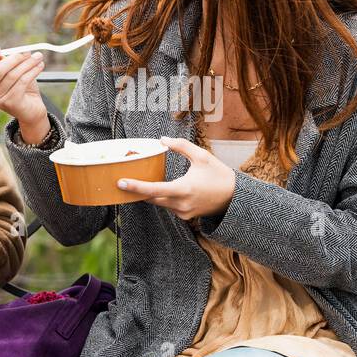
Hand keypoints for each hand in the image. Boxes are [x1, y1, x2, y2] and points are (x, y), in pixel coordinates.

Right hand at [0, 39, 48, 131]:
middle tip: (27, 52)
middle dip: (14, 58)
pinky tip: (39, 66)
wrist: (30, 108)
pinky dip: (32, 72)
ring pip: (12, 75)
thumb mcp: (7, 69)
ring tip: (37, 57)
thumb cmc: (18, 85)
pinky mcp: (10, 104)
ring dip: (27, 64)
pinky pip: (22, 82)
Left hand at [114, 136, 235, 220]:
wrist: (235, 198)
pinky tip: (166, 189)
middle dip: (138, 191)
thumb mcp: (202, 156)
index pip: (153, 190)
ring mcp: (183, 213)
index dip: (135, 187)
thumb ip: (181, 146)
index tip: (121, 182)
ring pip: (160, 203)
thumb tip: (162, 140)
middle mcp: (181, 204)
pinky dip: (164, 198)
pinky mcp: (185, 216)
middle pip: (151, 199)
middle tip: (124, 181)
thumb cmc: (219, 175)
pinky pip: (169, 206)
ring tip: (143, 182)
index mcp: (184, 189)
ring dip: (152, 193)